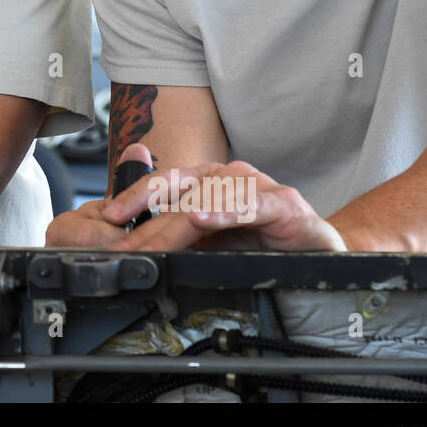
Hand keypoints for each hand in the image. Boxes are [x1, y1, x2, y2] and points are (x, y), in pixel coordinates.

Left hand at [47, 143, 347, 251]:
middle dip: (149, 222)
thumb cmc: (263, 240)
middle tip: (126, 247)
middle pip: (180, 193)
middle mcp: (227, 176)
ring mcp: (255, 186)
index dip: (134, 199)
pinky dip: (225, 211)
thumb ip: (180, 237)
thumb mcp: (212, 240)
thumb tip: (138, 250)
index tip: (108, 218)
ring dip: (178, 222)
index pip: (163, 184)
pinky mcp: (282, 204)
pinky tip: (205, 219)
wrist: (318, 246)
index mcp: (207, 181)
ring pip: (209, 199)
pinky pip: (249, 205)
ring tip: (155, 241)